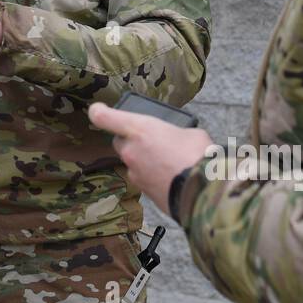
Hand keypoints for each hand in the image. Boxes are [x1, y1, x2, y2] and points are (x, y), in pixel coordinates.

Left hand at [88, 102, 212, 211]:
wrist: (203, 193)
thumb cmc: (197, 156)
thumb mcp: (191, 133)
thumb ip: (176, 134)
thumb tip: (180, 141)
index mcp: (139, 130)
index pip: (103, 118)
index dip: (99, 112)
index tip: (99, 109)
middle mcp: (130, 151)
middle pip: (120, 142)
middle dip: (131, 140)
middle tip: (152, 140)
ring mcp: (135, 173)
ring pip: (132, 162)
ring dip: (144, 160)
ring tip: (169, 161)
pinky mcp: (144, 192)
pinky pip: (143, 178)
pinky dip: (153, 176)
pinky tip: (172, 177)